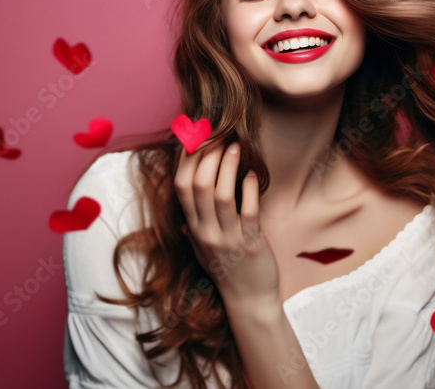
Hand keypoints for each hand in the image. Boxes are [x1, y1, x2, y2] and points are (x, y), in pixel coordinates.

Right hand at [173, 141, 279, 306]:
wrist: (249, 300)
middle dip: (206, 155)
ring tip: (235, 146)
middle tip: (218, 134)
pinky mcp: (251, 243)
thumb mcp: (202, 249)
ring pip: (221, 195)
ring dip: (227, 166)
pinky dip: (250, 189)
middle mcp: (205, 231)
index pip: (181, 186)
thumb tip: (182, 215)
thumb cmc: (227, 270)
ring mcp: (227, 238)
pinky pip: (249, 211)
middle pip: (198, 185)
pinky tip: (253, 173)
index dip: (185, 158)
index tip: (194, 136)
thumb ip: (191, 230)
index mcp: (193, 228)